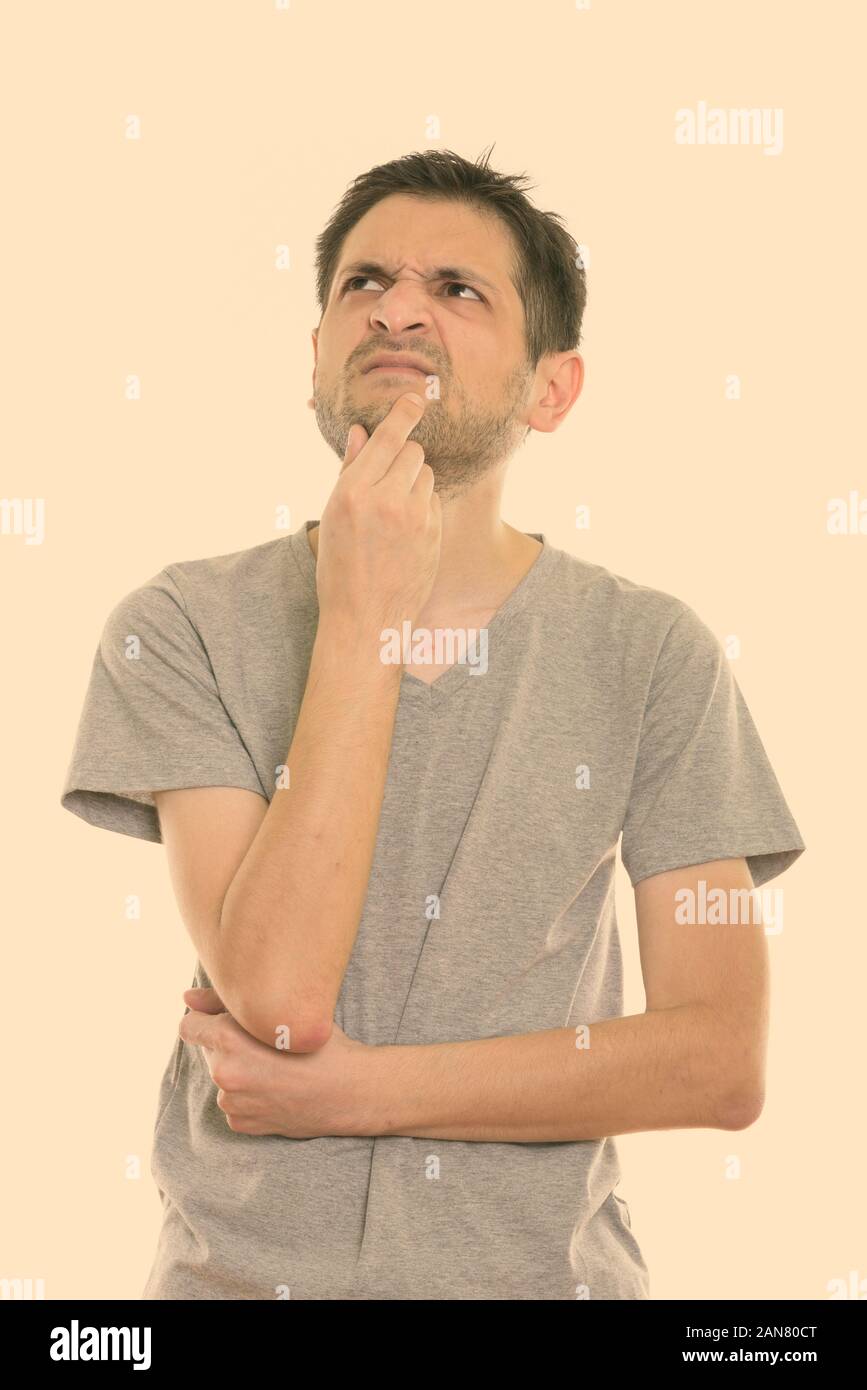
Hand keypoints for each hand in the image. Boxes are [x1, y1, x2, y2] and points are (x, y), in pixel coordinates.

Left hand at [179, 986, 371, 1138]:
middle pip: (211, 1051)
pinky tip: (277, 1090)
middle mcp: (223, 1074)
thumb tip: (186, 998)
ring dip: (241, 1071)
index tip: (226, 1021)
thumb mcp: (281, 1013)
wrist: (351, 1092)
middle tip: (267, 1045)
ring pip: (225, 1077)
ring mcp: (231, 1103)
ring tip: (278, 1069)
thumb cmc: (321, 1044)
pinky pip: (235, 1103)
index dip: (207, 1020)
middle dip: (230, 1045)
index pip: (189, 1026)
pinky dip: (250, 1096)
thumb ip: (225, 1003)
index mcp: (228, 1040)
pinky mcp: (241, 1124)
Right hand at [315, 391, 441, 638]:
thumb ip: (351, 470)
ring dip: (414, 483)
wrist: (366, 619)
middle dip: (404, 458)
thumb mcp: (333, 517)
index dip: (404, 413)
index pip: (387, 438)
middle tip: (389, 481)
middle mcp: (386, 501)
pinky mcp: (434, 534)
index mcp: (353, 493)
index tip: (418, 397)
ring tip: (394, 512)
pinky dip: (424, 507)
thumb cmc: (340, 568)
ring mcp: (415, 518)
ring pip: (427, 475)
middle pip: (413, 452)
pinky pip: (434, 501)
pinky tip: (407, 531)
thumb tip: (362, 432)